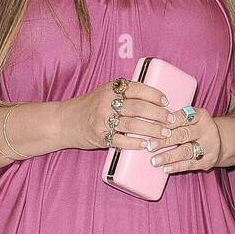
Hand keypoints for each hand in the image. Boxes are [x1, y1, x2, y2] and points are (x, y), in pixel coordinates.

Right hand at [59, 79, 177, 151]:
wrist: (63, 122)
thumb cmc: (89, 108)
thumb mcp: (104, 94)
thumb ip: (124, 95)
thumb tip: (153, 101)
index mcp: (111, 88)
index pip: (137, 88)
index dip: (154, 95)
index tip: (167, 102)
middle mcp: (107, 101)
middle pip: (139, 107)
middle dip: (158, 114)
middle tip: (171, 120)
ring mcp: (102, 119)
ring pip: (133, 124)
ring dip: (152, 130)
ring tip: (164, 134)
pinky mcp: (99, 135)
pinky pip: (121, 140)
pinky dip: (135, 143)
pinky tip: (146, 144)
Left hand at [149, 106, 221, 172]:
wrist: (220, 141)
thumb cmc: (196, 128)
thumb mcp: (191, 119)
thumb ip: (175, 120)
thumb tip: (149, 125)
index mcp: (201, 116)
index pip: (182, 117)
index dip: (167, 123)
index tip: (152, 127)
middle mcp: (206, 130)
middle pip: (183, 134)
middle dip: (165, 141)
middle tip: (149, 145)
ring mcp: (209, 146)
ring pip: (186, 151)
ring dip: (168, 156)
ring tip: (154, 160)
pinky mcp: (208, 161)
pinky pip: (190, 164)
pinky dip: (176, 167)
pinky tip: (165, 168)